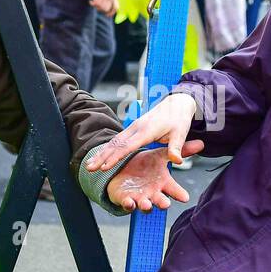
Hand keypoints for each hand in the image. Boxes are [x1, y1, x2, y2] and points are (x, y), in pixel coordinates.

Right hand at [86, 92, 200, 171]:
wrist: (177, 103)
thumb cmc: (179, 119)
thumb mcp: (181, 133)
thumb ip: (177, 147)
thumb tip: (177, 161)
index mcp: (147, 130)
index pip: (128, 146)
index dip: (116, 157)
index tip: (105, 167)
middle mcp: (136, 128)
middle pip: (116, 144)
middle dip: (102, 156)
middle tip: (89, 168)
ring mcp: (133, 128)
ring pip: (114, 142)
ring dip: (101, 153)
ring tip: (89, 165)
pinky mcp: (132, 129)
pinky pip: (117, 140)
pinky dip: (107, 149)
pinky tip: (100, 156)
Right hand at [89, 0, 116, 16]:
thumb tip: (102, 2)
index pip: (116, 8)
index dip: (111, 13)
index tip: (106, 14)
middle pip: (107, 9)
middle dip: (100, 10)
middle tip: (96, 5)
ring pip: (102, 7)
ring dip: (96, 6)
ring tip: (93, 2)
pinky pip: (97, 2)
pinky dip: (93, 3)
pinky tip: (90, 1)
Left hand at [106, 147, 201, 211]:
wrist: (125, 170)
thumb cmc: (146, 165)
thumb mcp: (161, 155)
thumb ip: (179, 151)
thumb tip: (201, 143)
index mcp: (163, 183)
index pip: (174, 190)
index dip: (179, 194)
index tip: (185, 197)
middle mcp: (154, 193)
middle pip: (161, 200)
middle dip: (163, 203)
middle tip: (165, 204)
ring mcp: (141, 198)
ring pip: (145, 205)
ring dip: (146, 206)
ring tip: (147, 204)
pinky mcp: (127, 200)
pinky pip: (128, 204)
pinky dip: (128, 204)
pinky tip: (128, 201)